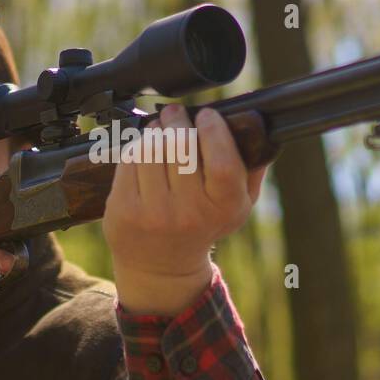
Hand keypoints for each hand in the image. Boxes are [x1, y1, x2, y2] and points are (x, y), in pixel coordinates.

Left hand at [103, 104, 266, 315]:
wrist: (162, 267)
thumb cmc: (204, 225)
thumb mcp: (238, 207)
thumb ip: (251, 171)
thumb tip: (256, 130)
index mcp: (224, 208)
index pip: (222, 161)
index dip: (214, 130)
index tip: (208, 114)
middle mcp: (189, 213)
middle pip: (182, 146)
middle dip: (179, 120)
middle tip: (177, 112)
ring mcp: (153, 212)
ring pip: (152, 148)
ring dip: (156, 129)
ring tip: (161, 127)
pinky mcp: (124, 209)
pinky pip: (130, 160)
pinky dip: (137, 146)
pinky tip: (145, 148)